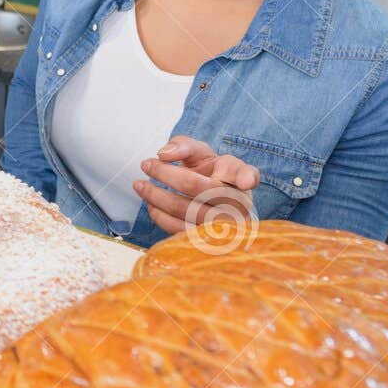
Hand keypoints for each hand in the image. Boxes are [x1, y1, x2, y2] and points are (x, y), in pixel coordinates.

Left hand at [132, 135, 259, 235]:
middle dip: (166, 174)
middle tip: (146, 164)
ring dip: (156, 196)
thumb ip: (184, 145)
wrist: (212, 203)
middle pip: (199, 188)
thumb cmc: (208, 175)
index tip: (246, 180)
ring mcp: (224, 226)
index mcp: (240, 177)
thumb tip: (164, 153)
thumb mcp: (200, 153)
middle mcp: (238, 203)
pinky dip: (159, 215)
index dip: (247, 178)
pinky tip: (151, 203)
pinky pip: (178, 229)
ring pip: (186, 210)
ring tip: (140, 185)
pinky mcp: (207, 241)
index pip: (244, 174)